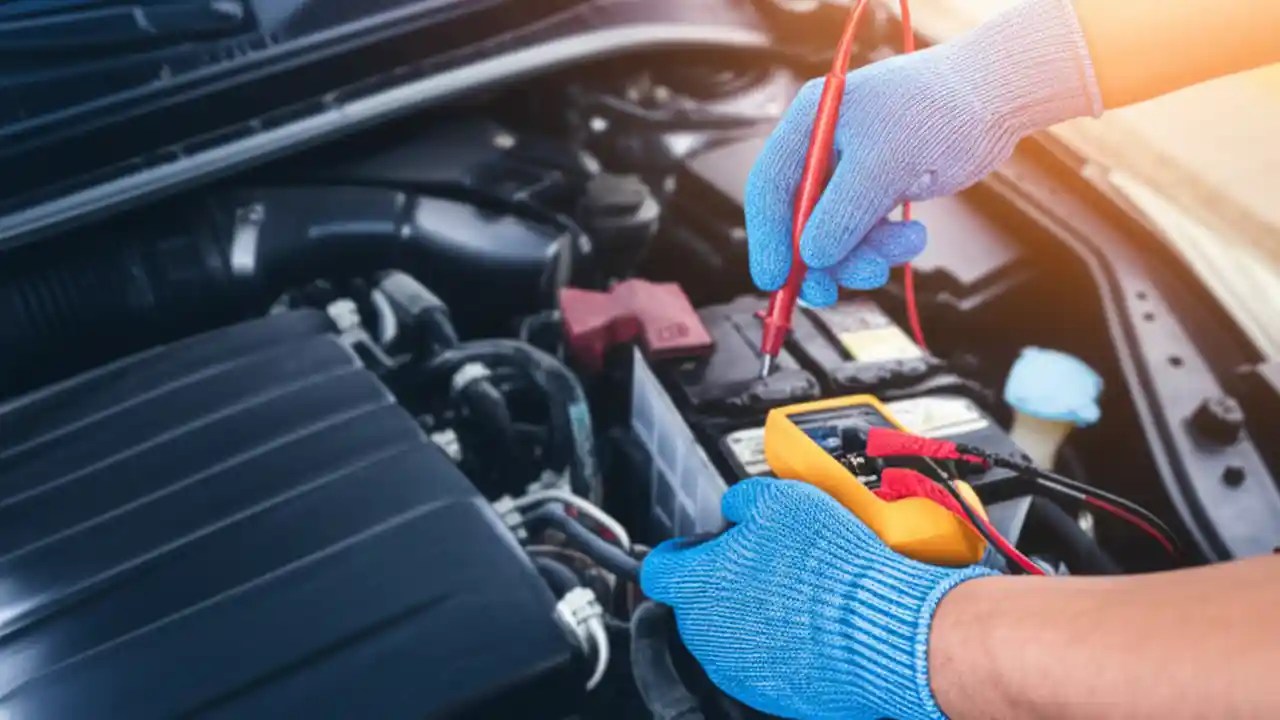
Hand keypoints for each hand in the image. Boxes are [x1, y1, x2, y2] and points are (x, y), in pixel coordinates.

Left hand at [641, 478, 994, 719]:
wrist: (880, 628)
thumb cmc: (830, 565)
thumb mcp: (781, 500)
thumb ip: (742, 501)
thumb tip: (734, 507)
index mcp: (697, 585)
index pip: (656, 570)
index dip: (676, 553)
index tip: (692, 548)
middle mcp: (707, 634)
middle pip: (698, 603)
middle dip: (724, 583)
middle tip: (767, 564)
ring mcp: (739, 670)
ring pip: (732, 635)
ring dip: (754, 615)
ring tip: (801, 595)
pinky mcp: (773, 695)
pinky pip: (767, 664)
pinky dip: (783, 645)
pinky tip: (814, 625)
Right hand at [745, 0, 1101, 305]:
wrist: (998, 98)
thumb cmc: (942, 110)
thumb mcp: (885, 163)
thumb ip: (842, 213)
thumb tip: (811, 256)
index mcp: (811, 124)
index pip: (769, 188)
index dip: (768, 237)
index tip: (775, 279)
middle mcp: (824, 149)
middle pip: (799, 220)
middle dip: (820, 258)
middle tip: (833, 290)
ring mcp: (852, 171)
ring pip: (835, 236)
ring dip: (863, 255)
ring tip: (900, 249)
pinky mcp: (878, 189)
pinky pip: (865, 235)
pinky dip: (886, 246)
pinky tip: (912, 237)